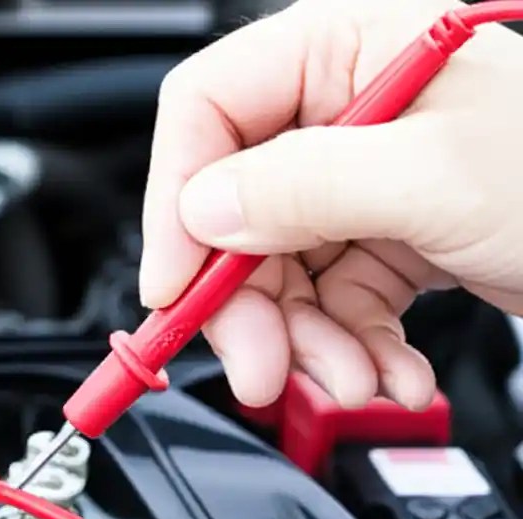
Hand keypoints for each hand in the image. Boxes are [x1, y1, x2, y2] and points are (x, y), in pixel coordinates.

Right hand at [140, 0, 522, 409]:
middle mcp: (344, 108)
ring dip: (304, 341)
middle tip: (258, 366)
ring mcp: (364, 177)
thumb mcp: (434, 176)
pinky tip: (386, 369)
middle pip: (236, 208)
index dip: (177, 198)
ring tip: (350, 380)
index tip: (175, 284)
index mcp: (348, 48)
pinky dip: (348, 347)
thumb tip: (203, 213)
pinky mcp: (388, 234)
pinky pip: (330, 299)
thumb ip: (301, 188)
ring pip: (279, 269)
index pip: (209, 109)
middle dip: (248, 302)